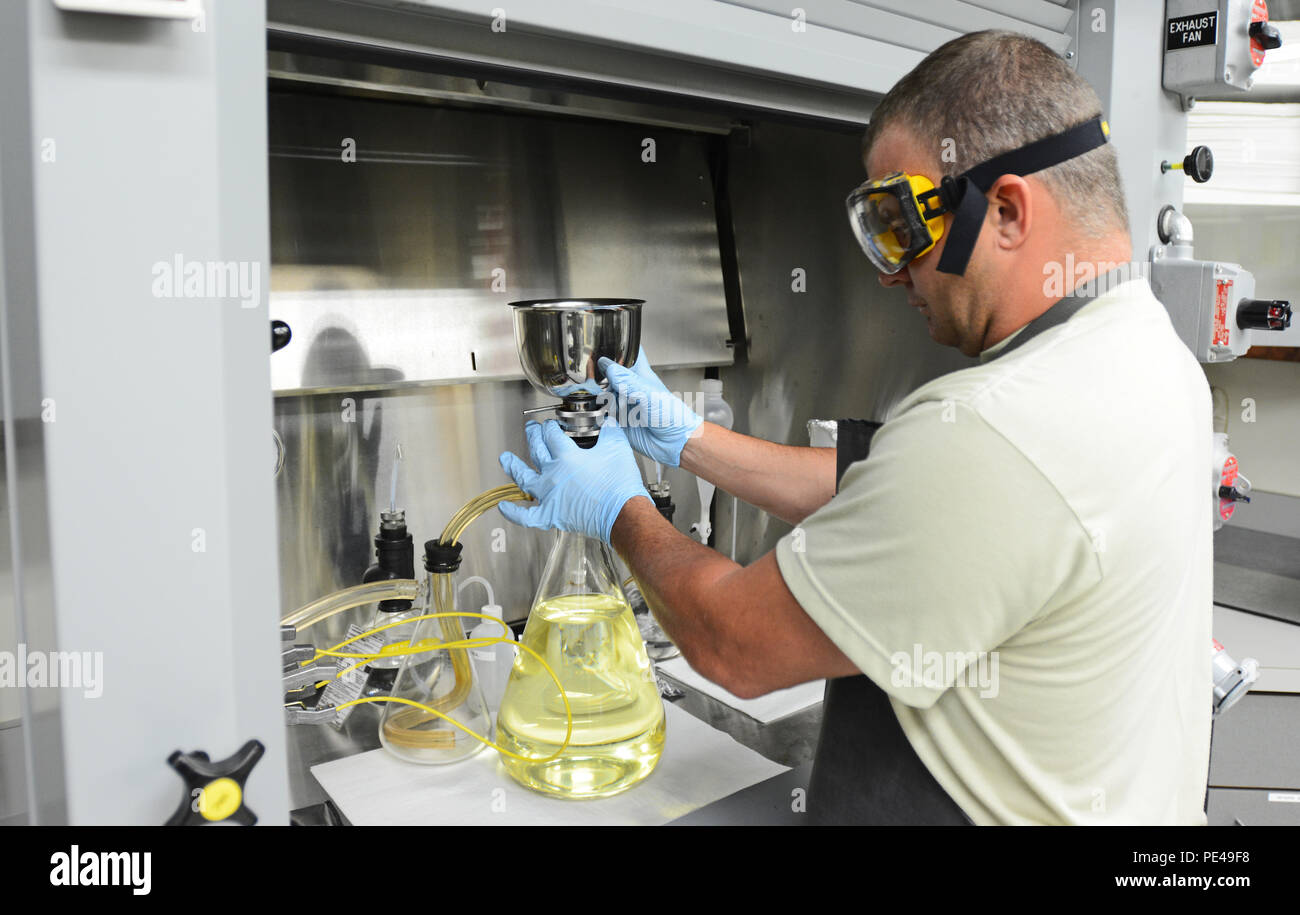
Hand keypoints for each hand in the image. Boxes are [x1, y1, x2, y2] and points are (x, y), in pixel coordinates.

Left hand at [498, 419, 649, 543]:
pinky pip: (527, 516)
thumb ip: (609, 431)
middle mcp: (553, 474)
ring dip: (513, 467)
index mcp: (567, 456)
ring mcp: (549, 496)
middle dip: (533, 436)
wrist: (623, 513)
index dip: (550, 427)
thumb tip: (608, 423)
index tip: (551, 425)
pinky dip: (513, 512)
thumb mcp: (617, 448)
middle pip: (536, 450)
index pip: (552, 435)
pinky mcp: (551, 515)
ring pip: (524, 479)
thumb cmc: (619, 485)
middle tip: (531, 430)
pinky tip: (504, 506)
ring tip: (506, 459)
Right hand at [598, 349, 702, 466]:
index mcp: (639, 375)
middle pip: (608, 374)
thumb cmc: (671, 415)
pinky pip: (602, 414)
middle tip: (600, 381)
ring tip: (606, 402)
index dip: (618, 346)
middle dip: (600, 377)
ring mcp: (623, 403)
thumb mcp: (648, 393)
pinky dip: (599, 413)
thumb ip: (627, 380)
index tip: (603, 344)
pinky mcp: (619, 420)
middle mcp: (629, 387)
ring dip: (600, 397)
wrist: (674, 442)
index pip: (629, 353)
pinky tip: (602, 414)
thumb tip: (607, 365)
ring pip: (603, 394)